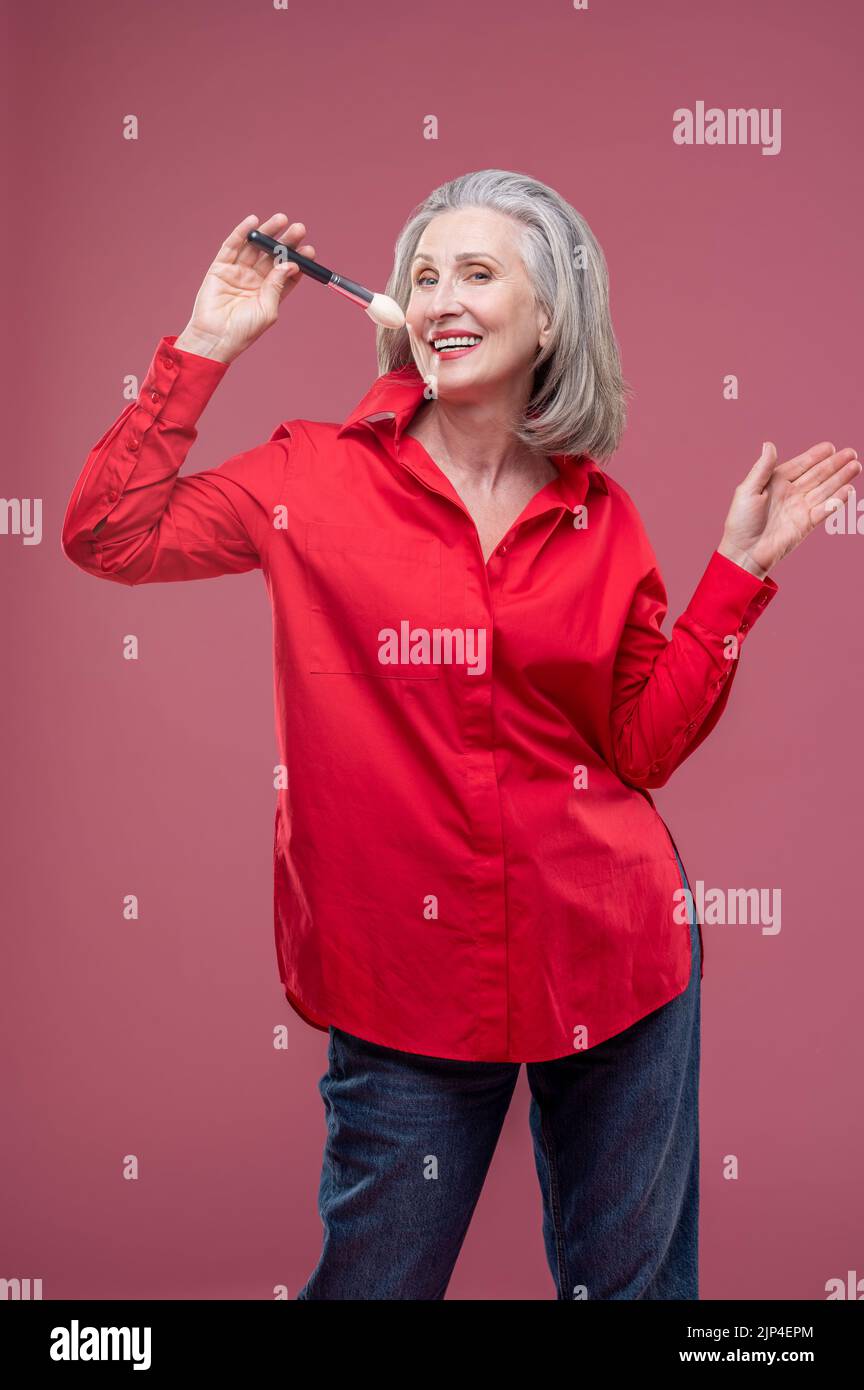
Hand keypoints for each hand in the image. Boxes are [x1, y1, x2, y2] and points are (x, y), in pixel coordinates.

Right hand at [175, 213, 315, 363]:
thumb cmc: (243, 331)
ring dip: (268, 232)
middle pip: (273, 256)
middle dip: (286, 242)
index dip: (298, 260)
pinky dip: (242, 233)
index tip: (309, 250)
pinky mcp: (220, 268)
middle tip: (299, 229)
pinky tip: (253, 221)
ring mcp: (238, 273)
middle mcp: (255, 281)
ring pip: (255, 247)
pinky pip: (232, 246)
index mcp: (269, 294)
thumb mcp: (267, 310)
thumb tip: (289, 264)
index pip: (286, 272)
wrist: (215, 338)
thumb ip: (277, 286)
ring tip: (282, 220)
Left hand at [717, 441, 860, 578]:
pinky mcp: (806, 524)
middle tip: (851, 453)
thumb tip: (769, 444)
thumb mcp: (747, 490)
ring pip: (825, 489)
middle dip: (835, 464)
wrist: (744, 552)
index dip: (816, 456)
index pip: (801, 465)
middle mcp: (791, 493)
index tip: (831, 447)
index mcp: (776, 482)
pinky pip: (825, 509)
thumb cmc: (741, 522)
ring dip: (841, 478)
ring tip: (856, 466)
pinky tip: (848, 489)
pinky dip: (837, 500)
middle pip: (817, 475)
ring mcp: (800, 508)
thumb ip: (762, 468)